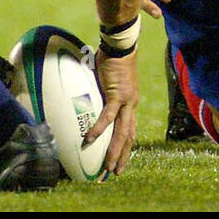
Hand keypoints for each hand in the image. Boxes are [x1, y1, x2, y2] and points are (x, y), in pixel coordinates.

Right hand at [86, 47, 138, 176]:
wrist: (121, 46)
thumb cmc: (113, 61)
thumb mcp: (110, 83)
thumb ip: (103, 94)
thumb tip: (87, 99)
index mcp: (131, 104)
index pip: (130, 130)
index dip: (126, 147)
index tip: (120, 161)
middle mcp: (132, 105)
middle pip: (129, 136)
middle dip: (123, 156)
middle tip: (115, 172)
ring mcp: (126, 101)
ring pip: (121, 132)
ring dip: (114, 150)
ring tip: (108, 166)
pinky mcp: (118, 95)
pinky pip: (107, 116)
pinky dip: (99, 129)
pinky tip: (90, 139)